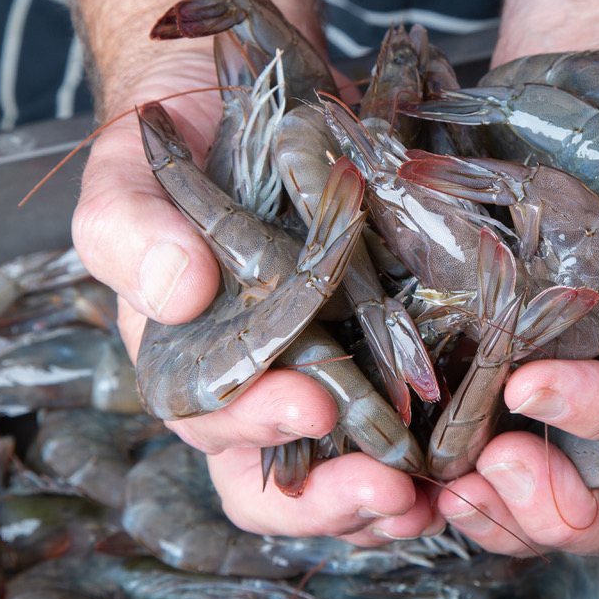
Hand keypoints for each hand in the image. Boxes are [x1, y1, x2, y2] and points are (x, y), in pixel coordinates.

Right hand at [71, 45, 438, 544]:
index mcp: (189, 366)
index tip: (310, 402)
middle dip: (335, 497)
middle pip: (287, 480)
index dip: (259, 429)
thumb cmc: (166, 153)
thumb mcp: (127, 181)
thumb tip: (177, 289)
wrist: (233, 100)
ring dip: (392, 495)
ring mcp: (329, 367)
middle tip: (388, 490)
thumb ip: (130, 233)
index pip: (216, 428)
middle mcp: (260, 383)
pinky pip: (413, 413)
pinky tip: (472, 452)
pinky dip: (437, 444)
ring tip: (436, 495)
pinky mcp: (386, 341)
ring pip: (353, 467)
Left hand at [434, 120, 598, 556]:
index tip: (532, 386)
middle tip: (495, 471)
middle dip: (563, 508)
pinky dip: (458, 487)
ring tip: (443, 492)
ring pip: (555, 502)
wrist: (582, 103)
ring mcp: (570, 399)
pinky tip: (415, 472)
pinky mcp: (505, 387)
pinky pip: (492, 466)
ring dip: (502, 515)